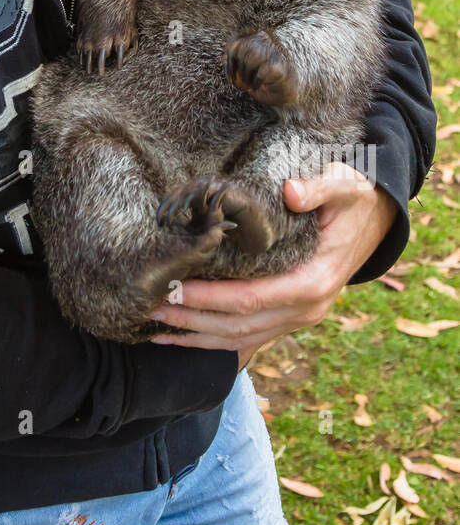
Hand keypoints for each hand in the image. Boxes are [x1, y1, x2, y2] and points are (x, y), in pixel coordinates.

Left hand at [147, 163, 398, 355]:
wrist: (375, 219)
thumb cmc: (354, 199)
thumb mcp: (345, 185)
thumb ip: (321, 187)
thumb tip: (292, 192)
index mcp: (314, 282)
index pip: (252, 299)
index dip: (210, 299)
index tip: (174, 288)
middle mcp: (305, 310)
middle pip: (239, 327)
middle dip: (192, 320)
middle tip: (149, 308)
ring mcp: (297, 318)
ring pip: (241, 340)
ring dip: (197, 336)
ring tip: (155, 328)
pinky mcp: (289, 317)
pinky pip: (248, 336)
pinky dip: (213, 339)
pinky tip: (183, 335)